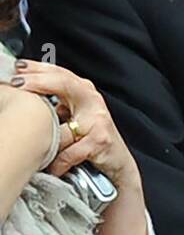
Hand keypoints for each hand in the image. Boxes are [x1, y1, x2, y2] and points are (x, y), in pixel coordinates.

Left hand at [11, 59, 142, 189]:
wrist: (117, 161)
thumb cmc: (92, 138)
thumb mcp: (73, 115)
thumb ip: (54, 104)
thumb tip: (22, 96)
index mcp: (84, 92)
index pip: (59, 73)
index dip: (37, 68)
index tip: (17, 68)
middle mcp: (92, 101)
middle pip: (64, 82)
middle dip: (37, 80)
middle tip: (16, 82)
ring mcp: (98, 120)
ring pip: (66, 114)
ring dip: (44, 123)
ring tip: (25, 122)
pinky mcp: (100, 141)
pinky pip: (71, 151)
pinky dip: (58, 161)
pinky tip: (50, 166)